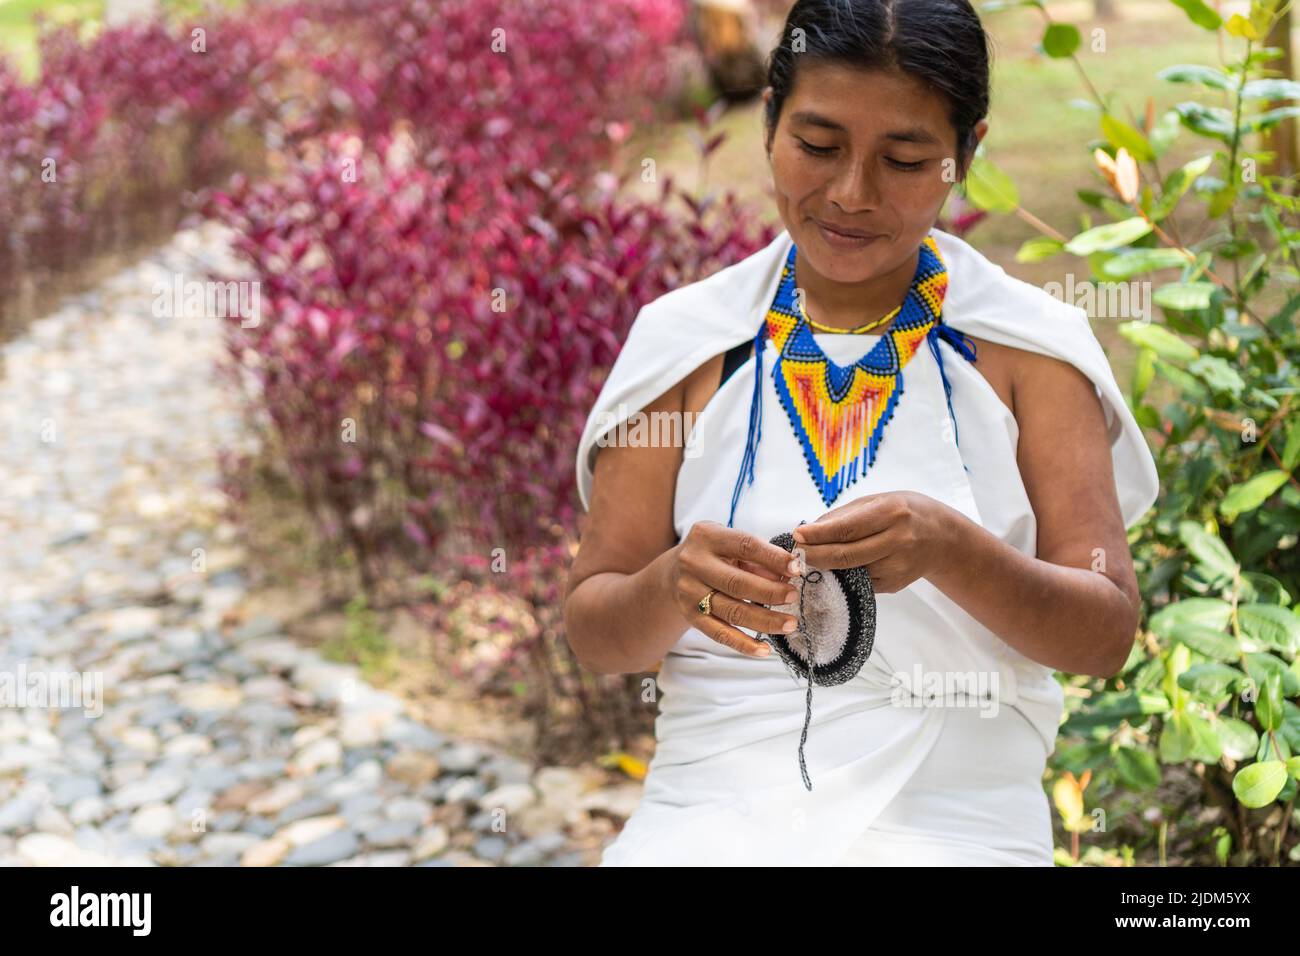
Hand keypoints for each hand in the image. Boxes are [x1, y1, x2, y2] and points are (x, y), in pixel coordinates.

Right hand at [666, 521, 802, 656]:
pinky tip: (765, 650)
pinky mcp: (690, 616)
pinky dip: (744, 644)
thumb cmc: (714, 554)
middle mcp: (694, 563)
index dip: (773, 558)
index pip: (745, 545)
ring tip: (789, 624)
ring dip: (765, 620)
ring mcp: (689, 592)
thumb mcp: (731, 544)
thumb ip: (758, 558)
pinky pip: (720, 634)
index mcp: (707, 536)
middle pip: (737, 582)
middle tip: (793, 597)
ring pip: (732, 611)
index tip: (797, 569)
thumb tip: (788, 576)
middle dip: (770, 592)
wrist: (673, 572)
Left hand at [790, 491, 963, 593]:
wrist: (943, 538)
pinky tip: (833, 569)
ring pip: (850, 572)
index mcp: (892, 513)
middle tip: (795, 553)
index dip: (819, 534)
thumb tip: (809, 531)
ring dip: (825, 568)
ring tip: (809, 559)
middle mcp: (897, 541)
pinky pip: (860, 582)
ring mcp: (898, 567)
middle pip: (846, 555)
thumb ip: (844, 515)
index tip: (797, 535)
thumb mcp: (878, 501)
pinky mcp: (895, 585)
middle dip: (814, 556)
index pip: (847, 528)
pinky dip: (842, 577)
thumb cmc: (904, 513)